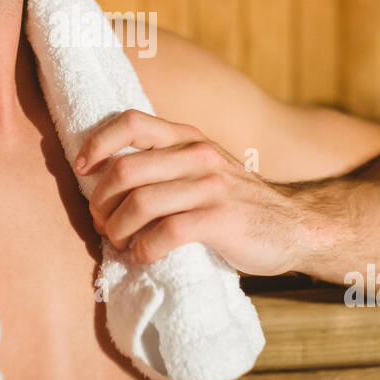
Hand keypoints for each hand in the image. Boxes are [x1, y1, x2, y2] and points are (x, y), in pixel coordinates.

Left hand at [74, 109, 313, 275]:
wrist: (297, 227)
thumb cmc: (236, 202)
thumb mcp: (202, 169)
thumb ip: (165, 165)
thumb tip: (105, 181)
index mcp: (187, 138)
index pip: (132, 122)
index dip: (98, 142)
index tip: (82, 168)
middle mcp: (197, 155)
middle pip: (125, 170)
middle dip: (100, 202)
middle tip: (101, 223)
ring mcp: (210, 186)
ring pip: (139, 203)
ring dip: (118, 230)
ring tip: (120, 243)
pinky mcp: (221, 220)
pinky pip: (166, 233)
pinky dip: (145, 249)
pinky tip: (145, 257)